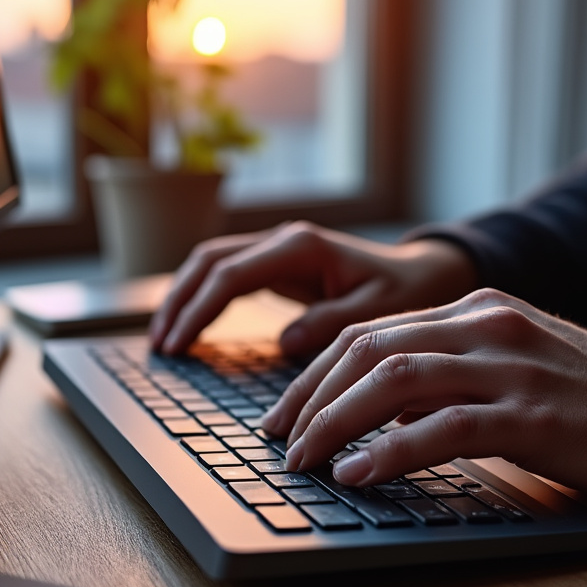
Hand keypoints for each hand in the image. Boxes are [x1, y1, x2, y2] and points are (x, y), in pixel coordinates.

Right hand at [150, 221, 477, 354]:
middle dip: (178, 300)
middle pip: (209, 261)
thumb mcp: (378, 312)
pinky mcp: (278, 266)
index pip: (231, 275)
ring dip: (183, 297)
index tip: (179, 345)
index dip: (199, 311)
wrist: (425, 274)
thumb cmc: (407, 293)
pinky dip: (202, 297)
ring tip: (165, 339)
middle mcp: (284, 241)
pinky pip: (227, 276)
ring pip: (211, 263)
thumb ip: (333, 323)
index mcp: (302, 247)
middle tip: (161, 345)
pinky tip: (190, 327)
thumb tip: (287, 341)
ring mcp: (278, 250)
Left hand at [264, 288, 586, 500]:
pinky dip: (388, 451)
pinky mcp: (530, 415)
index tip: (287, 413)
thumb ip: (450, 377)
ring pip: (394, 381)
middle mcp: (487, 326)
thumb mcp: (514, 368)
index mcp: (479, 310)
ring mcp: (510, 367)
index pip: (374, 332)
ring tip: (302, 459)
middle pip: (370, 349)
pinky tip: (357, 473)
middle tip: (278, 439)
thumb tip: (379, 411)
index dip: (318, 373)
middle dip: (311, 397)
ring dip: (334, 422)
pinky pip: (441, 428)